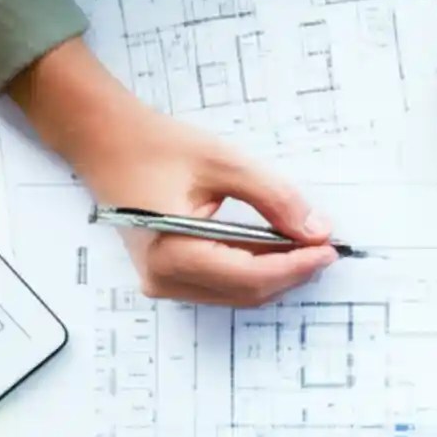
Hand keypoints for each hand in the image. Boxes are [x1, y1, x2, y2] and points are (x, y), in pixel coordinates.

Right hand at [9, 39, 337, 305]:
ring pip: (237, 293)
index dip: (296, 266)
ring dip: (275, 273)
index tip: (329, 249)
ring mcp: (163, 283)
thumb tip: (315, 228)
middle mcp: (164, 279)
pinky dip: (254, 269)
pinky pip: (222, 284)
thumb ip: (274, 197)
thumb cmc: (155, 148)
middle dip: (291, 272)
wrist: (107, 144)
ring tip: (305, 244)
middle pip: (247, 291)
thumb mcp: (224, 162)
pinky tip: (276, 247)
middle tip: (324, 246)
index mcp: (172, 253)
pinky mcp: (168, 277)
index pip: (251, 275)